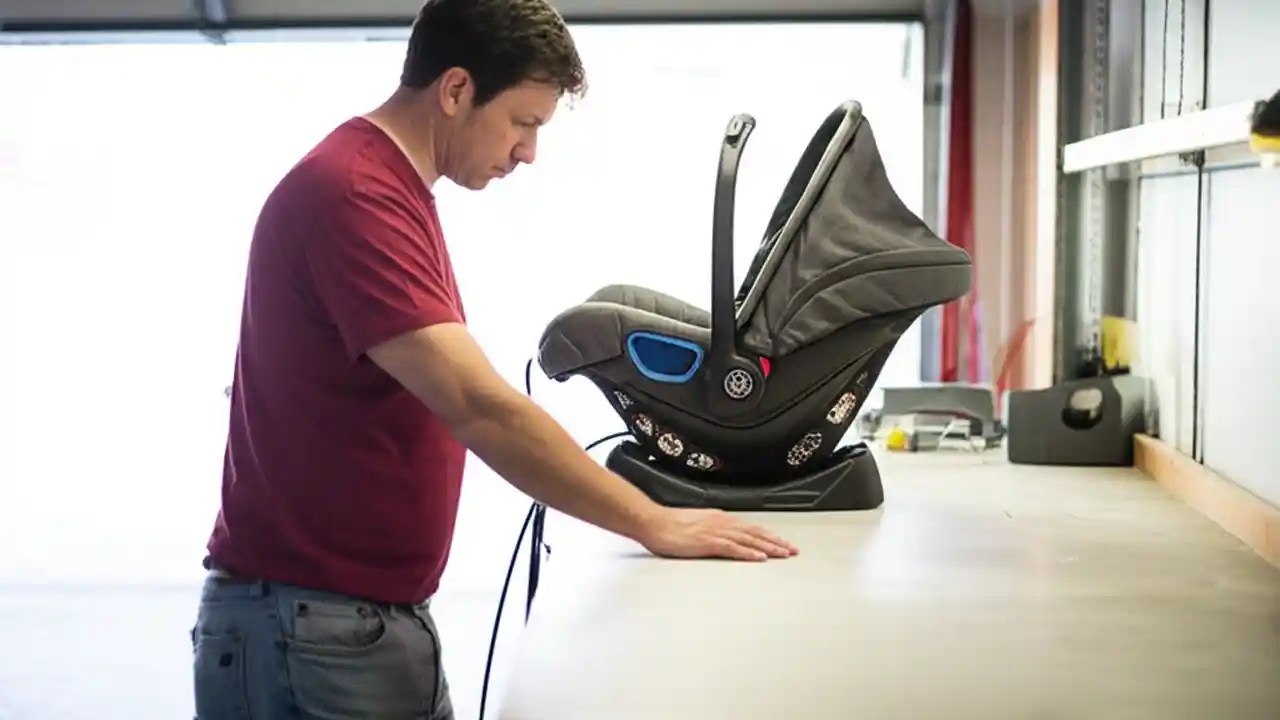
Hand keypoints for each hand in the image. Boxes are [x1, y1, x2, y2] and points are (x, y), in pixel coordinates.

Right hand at [638, 507, 797, 560]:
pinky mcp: (707, 542)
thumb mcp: (694, 524)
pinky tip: (759, 558)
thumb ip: (710, 529)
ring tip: (784, 554)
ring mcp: (715, 532)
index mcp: (718, 518)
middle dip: (776, 541)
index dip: (768, 535)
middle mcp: (721, 522)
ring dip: (768, 547)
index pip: (750, 527)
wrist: (651, 521)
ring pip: (749, 539)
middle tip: (792, 550)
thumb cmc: (667, 525)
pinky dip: (748, 553)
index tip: (782, 542)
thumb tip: (720, 536)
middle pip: (755, 532)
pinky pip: (732, 548)